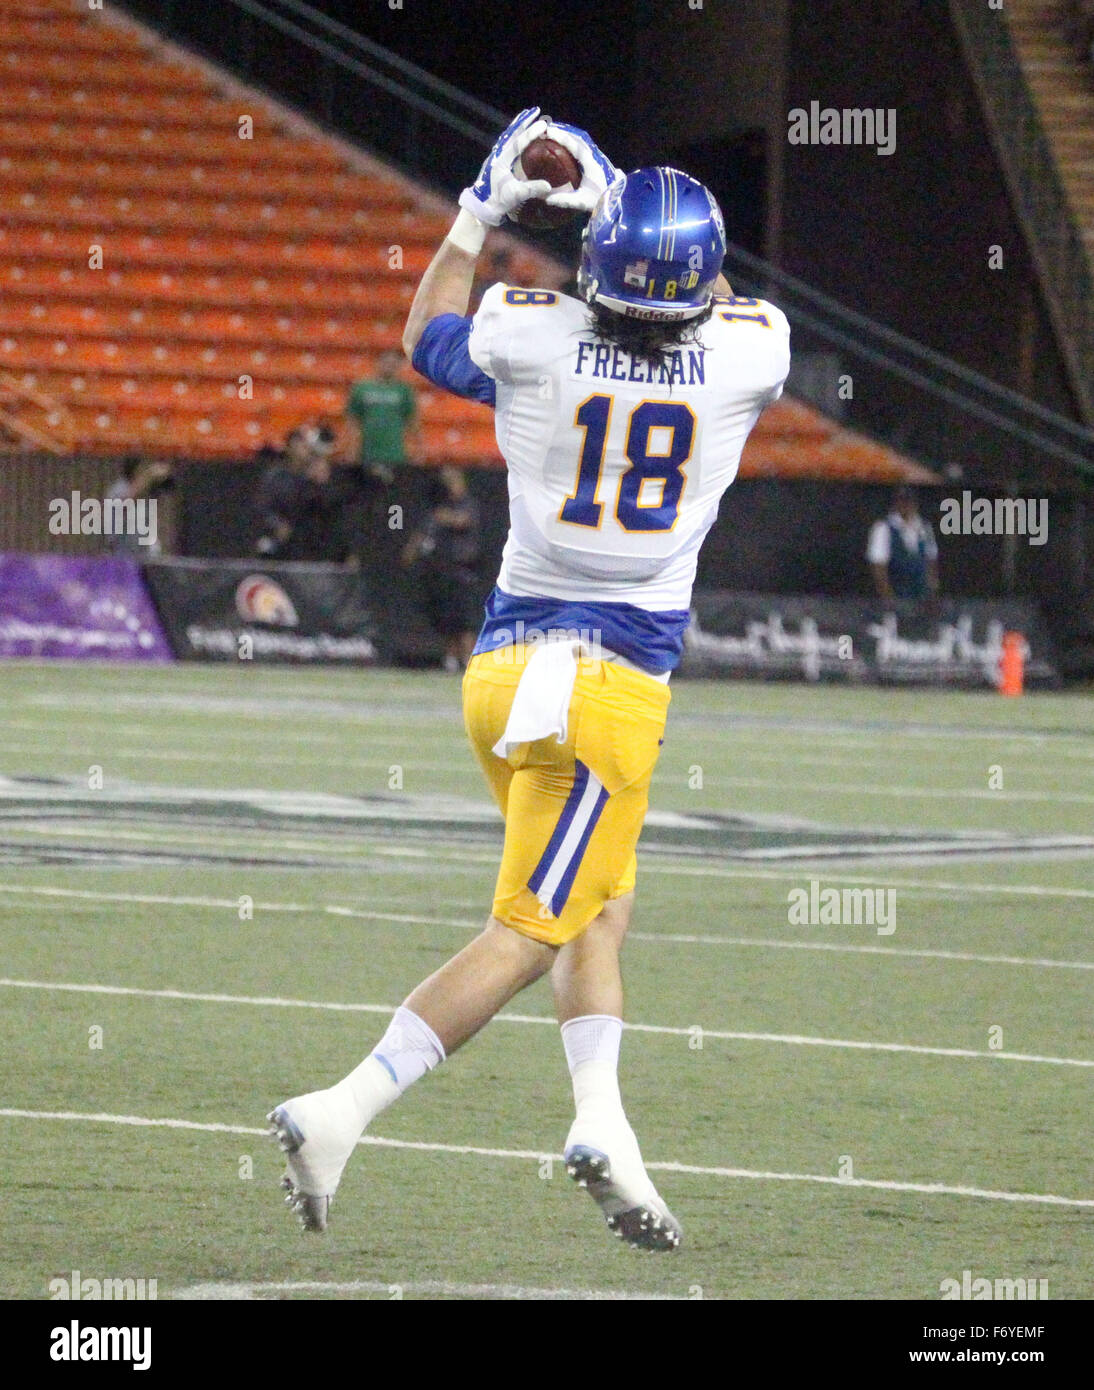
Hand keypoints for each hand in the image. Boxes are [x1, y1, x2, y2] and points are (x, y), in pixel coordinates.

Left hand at [459, 107, 551, 225]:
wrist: (483, 204)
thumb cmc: (498, 200)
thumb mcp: (516, 195)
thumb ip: (532, 189)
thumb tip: (549, 187)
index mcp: (502, 159)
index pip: (519, 142)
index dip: (531, 133)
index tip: (543, 124)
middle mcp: (498, 153)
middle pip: (512, 132)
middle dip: (524, 121)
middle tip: (536, 110)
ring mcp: (496, 155)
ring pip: (509, 135)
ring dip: (518, 125)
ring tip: (527, 115)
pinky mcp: (497, 159)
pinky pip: (507, 141)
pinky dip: (514, 134)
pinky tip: (519, 132)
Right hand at [540, 121, 619, 214]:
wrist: (615, 204)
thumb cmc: (599, 202)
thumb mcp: (581, 202)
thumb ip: (565, 200)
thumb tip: (547, 199)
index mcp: (590, 164)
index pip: (575, 145)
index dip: (561, 137)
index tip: (548, 132)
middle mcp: (593, 158)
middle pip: (577, 140)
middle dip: (563, 134)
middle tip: (548, 130)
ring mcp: (595, 160)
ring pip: (581, 143)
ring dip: (568, 137)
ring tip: (555, 135)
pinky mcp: (594, 165)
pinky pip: (582, 149)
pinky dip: (573, 144)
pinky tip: (565, 146)